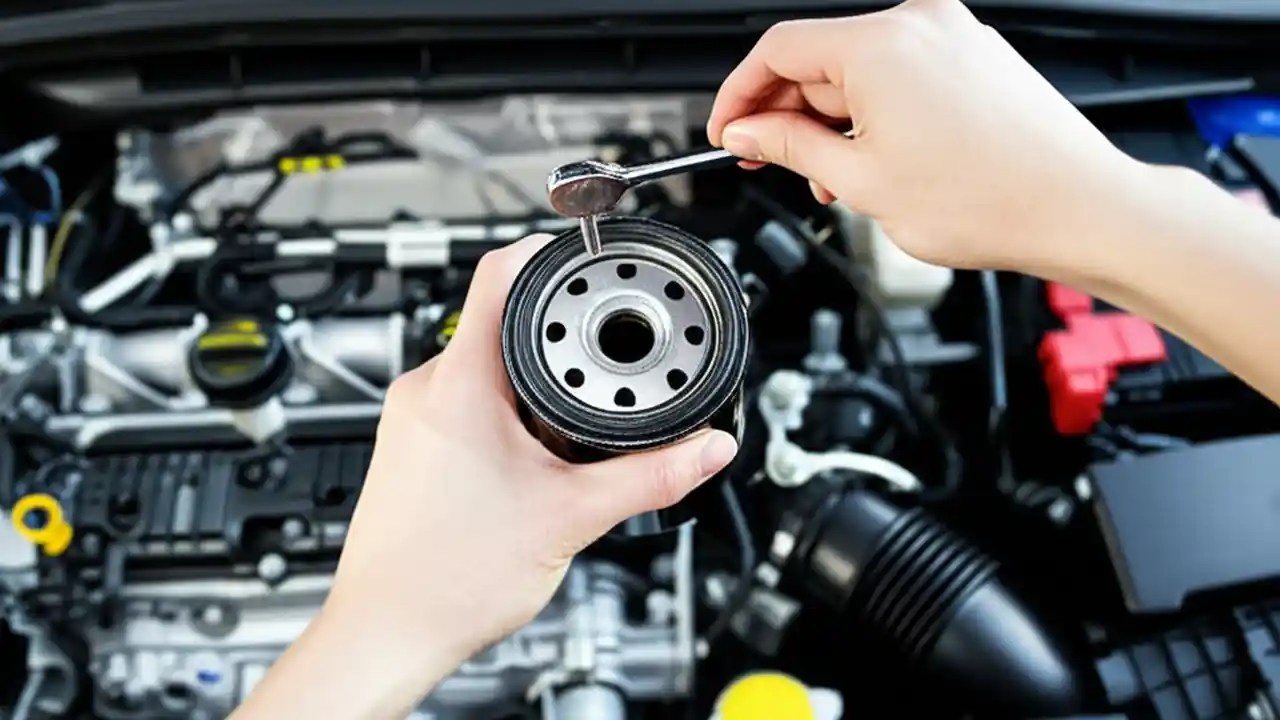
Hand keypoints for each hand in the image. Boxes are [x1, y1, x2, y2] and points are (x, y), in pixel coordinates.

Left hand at [233, 234, 737, 718]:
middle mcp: (425, 390)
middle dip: (560, 335)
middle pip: (501, 321)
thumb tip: (707, 447)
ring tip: (573, 417)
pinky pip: (465, 402)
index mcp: (459, 385)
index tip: (591, 255)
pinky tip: (533, 456)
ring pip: (485, 367)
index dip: (553, 252)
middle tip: (605, 355)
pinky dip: (507, 412)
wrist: (389, 630)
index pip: (502, 274)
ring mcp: (412, 419)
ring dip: (534, 380)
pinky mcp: (410, 447)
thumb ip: (651, 476)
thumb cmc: (448, 579)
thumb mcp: (572, 517)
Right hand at [707, 0, 1142, 275]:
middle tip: (769, 163)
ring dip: (832, 122)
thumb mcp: (860, 180)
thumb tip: (749, 133)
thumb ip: (790, 147)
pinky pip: (901, 76)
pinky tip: (871, 160)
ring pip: (860, 72)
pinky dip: (874, 115)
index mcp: (881, 45)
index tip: (728, 131)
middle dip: (787, 115)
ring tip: (832, 178)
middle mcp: (918, 25)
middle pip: (820, 59)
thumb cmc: (988, 198)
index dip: (740, 95)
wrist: (1075, 207)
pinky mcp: (975, 57)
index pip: (778, 50)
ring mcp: (952, 37)